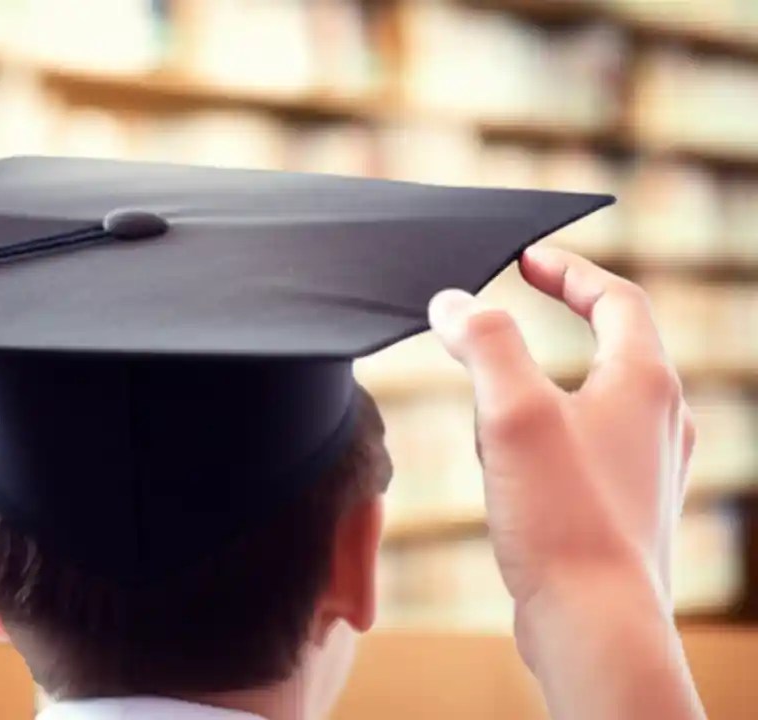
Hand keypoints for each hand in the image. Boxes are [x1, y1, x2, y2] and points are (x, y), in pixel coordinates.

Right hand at [428, 246, 702, 718]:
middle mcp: (661, 422)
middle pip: (610, 348)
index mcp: (645, 384)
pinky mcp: (628, 511)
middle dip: (544, 334)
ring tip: (489, 419)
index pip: (617, 298)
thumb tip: (454, 301)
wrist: (594, 624)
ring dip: (537, 396)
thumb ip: (485, 343)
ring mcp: (650, 470)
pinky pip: (584, 452)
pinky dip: (543, 443)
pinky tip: (510, 476)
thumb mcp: (511, 413)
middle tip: (491, 335)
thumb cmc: (561, 518)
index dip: (568, 270)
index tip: (525, 259)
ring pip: (591, 404)